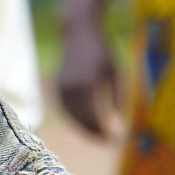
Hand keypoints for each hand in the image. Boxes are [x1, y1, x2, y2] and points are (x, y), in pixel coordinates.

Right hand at [58, 21, 122, 138]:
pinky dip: (76, 119)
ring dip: (84, 129)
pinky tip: (88, 123)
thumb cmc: (102, 51)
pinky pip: (66, 109)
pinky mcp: (57, 86)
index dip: (104, 131)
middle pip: (81, 120)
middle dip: (94, 133)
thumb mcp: (116, 72)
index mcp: (88, 82)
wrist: (78, 33)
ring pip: (71, 117)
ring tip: (99, 135)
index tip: (115, 139)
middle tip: (108, 141)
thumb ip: (118, 97)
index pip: (94, 116)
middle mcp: (72, 86)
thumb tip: (118, 122)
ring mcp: (61, 87)